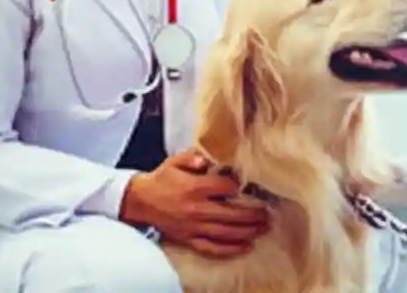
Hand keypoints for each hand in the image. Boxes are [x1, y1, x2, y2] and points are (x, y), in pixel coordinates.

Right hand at [120, 149, 269, 257]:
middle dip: (253, 214)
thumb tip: (208, 160)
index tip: (249, 185)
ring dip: (247, 231)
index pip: (226, 187)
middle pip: (232, 213)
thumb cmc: (161, 179)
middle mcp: (196, 208)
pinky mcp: (188, 238)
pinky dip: (229, 249)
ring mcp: (193, 226)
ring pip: (226, 232)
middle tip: (268, 213)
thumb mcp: (175, 161)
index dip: (240, 185)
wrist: (139, 201)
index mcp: (195, 188)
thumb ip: (193, 157)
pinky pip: (212, 247)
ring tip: (263, 228)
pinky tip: (245, 246)